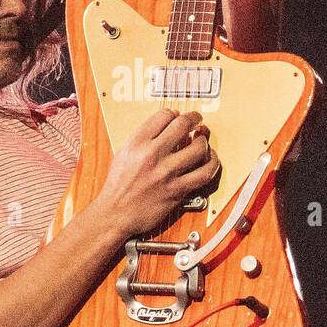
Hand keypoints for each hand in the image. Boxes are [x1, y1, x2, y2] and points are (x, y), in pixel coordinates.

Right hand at [96, 110, 219, 237]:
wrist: (115, 214)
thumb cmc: (118, 186)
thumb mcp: (124, 153)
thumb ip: (143, 138)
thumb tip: (165, 125)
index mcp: (137, 143)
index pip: (164, 115)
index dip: (175, 113)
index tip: (178, 116)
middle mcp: (152, 155)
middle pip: (183, 126)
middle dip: (194, 119)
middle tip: (197, 120)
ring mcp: (166, 173)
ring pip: (198, 148)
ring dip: (204, 141)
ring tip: (202, 141)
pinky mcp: (177, 190)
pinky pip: (204, 174)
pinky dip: (212, 164)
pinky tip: (210, 160)